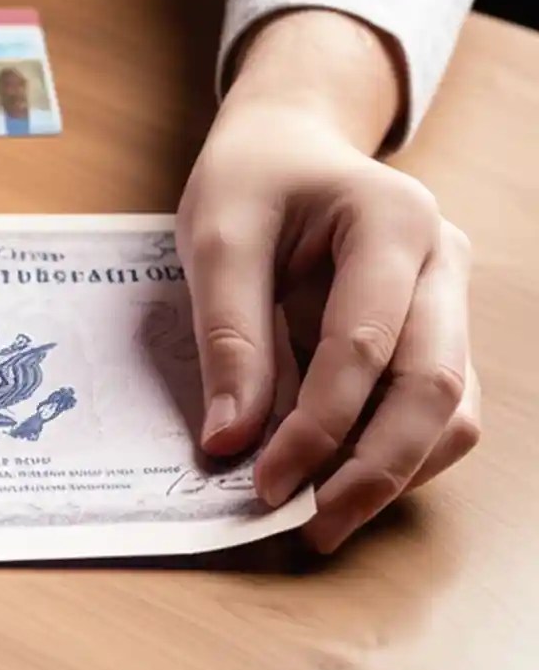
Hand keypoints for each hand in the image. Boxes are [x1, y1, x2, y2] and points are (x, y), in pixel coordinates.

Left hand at [177, 11, 481, 552]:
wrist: (288, 144)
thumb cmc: (251, 181)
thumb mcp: (217, 239)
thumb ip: (228, 336)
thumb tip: (230, 441)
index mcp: (394, 221)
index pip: (366, 346)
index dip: (316, 425)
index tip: (263, 480)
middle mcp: (442, 262)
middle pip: (435, 388)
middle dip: (374, 469)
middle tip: (310, 525)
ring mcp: (450, 299)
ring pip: (452, 408)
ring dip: (394, 472)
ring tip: (323, 517)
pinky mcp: (437, 331)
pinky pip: (435, 406)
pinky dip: (395, 452)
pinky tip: (339, 479)